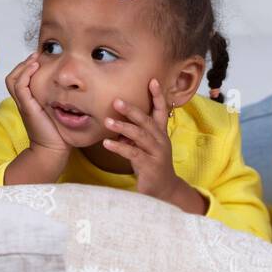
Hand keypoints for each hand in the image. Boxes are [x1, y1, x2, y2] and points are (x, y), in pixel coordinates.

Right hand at [6, 52, 68, 154]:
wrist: (52, 150)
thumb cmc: (57, 133)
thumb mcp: (56, 112)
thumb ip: (58, 100)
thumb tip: (72, 88)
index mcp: (28, 102)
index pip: (18, 80)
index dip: (25, 67)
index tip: (39, 58)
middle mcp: (23, 102)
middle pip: (12, 77)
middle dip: (23, 64)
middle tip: (36, 55)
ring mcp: (23, 104)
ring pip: (13, 79)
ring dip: (23, 66)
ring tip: (35, 59)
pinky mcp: (27, 107)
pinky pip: (20, 86)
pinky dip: (25, 74)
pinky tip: (35, 67)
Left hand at [102, 79, 184, 201]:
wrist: (164, 190)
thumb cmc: (151, 165)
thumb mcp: (143, 147)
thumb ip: (133, 135)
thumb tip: (117, 124)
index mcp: (161, 133)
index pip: (161, 111)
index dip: (158, 96)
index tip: (152, 80)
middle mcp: (161, 140)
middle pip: (147, 121)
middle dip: (132, 110)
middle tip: (117, 101)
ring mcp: (157, 153)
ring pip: (140, 136)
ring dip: (123, 127)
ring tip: (107, 121)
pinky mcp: (150, 166)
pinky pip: (133, 154)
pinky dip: (119, 147)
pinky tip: (107, 143)